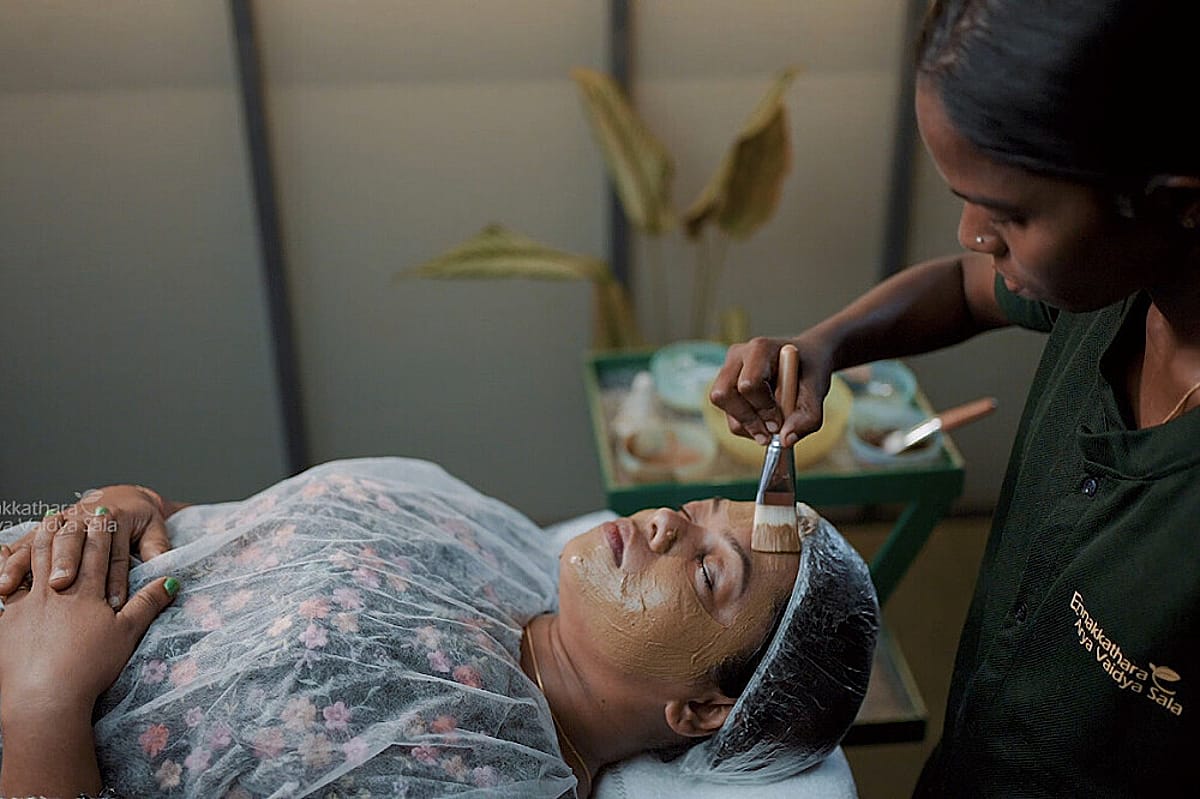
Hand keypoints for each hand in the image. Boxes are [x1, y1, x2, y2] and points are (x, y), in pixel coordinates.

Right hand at [0, 485, 172, 608]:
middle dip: (68, 562)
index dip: (117, 577)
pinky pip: (20, 546)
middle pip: (73, 543)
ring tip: (9, 587)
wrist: (120, 497)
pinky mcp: (41, 534)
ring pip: (38, 543)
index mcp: (115, 519)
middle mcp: (83, 519)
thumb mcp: (154, 527)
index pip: (115, 553)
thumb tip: (166, 567)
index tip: (115, 602)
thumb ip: (158, 545)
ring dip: (24, 564)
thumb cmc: (139, 518)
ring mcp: (59, 526)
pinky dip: (7, 562)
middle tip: (64, 585)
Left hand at [0, 510, 177, 715]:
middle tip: (74, 511)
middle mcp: (57, 589)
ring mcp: (29, 603)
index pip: (98, 550)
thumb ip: (148, 603)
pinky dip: (9, 566)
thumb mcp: (127, 634)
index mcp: (88, 591)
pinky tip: (6, 558)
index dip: (102, 529)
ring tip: (46, 524)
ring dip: (42, 539)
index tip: (104, 511)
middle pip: (64, 548)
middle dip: (72, 527)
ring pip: (35, 559)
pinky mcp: (8, 620)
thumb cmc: (90, 666)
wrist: (43, 697)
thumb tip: (171, 581)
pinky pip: (10, 586)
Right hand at [709, 334, 834, 446]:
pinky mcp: (727, 386)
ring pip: (723, 408)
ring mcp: (729, 370)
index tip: (779, 423)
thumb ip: (807, 416)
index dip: (762, 408)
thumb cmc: (810, 371)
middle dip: (747, 420)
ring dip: (748, 425)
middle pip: (723, 395)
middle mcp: (738, 356)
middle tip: (770, 435)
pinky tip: (765, 420)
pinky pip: (728, 414)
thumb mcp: (818, 391)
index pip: (748, 384)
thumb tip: (785, 440)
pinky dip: (746, 425)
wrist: (807, 361)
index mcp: (760, 349)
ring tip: (772, 426)